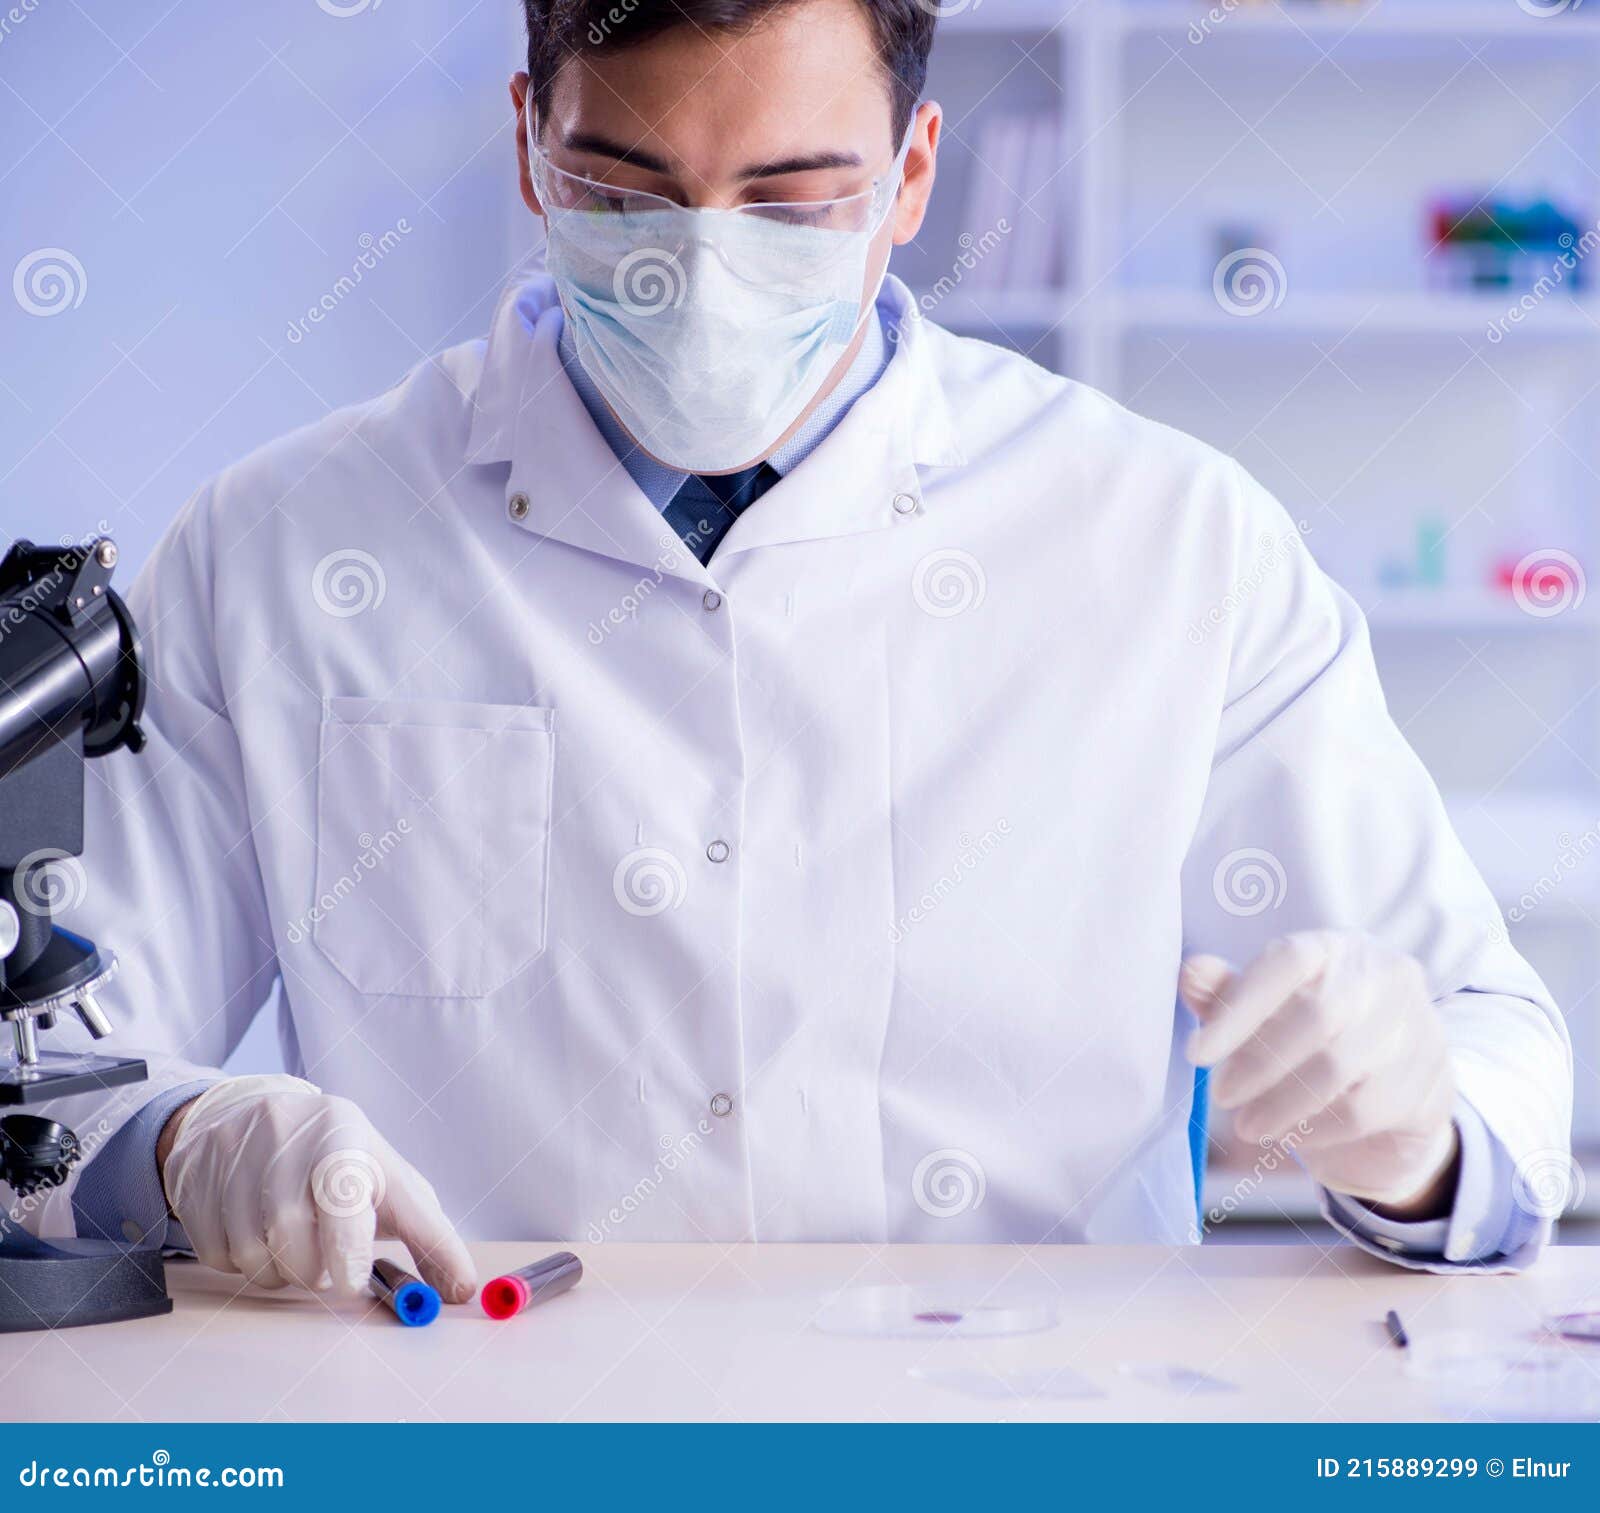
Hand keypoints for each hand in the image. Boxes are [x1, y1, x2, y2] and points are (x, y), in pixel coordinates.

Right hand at [160, 1074, 476, 1299]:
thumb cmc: (344, 1161)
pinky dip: (241, 1263)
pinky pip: (216, 1255)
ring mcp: (232, 1154)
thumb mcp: (393, 1184)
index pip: (341, 1194)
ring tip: (295, 1244)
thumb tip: (463, 1291)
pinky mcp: (194, 1176)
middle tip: (325, 1260)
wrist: (266, 1117)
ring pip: (252, 1254)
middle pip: (293, 1236)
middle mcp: (283, 1136)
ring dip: (279, 1271)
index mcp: (342, 1133)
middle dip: (314, 1267)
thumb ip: (430, 1237)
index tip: (352, 1283)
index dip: (347, 1249)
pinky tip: (258, 1234)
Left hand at [1180, 931, 1459, 1214]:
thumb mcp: (1263, 1012)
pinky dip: (1317, 1128)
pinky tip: (1290, 1136)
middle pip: (1319, 1015)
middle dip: (1259, 1063)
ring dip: (1282, 1104)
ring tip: (1247, 1125)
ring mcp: (1416, 1025)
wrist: (1390, 1099)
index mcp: (1336, 947)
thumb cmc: (1309, 1041)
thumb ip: (1226, 994)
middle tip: (1221, 1095)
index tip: (1196, 1054)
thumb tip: (1188, 973)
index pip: (1287, 961)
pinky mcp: (1431, 1079)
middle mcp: (1384, 975)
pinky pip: (1364, 1110)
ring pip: (1340, 1068)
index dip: (1237, 1007)